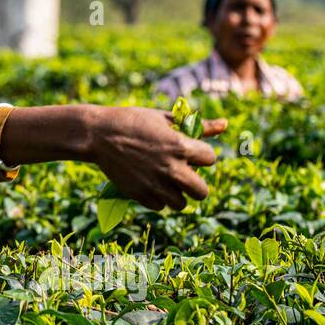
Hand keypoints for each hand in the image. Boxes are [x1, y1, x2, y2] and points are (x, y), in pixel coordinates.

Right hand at [87, 106, 227, 211]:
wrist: (97, 134)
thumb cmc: (132, 121)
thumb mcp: (164, 119)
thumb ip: (198, 126)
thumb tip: (226, 125)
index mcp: (179, 146)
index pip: (210, 159)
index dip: (202, 155)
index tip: (190, 151)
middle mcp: (170, 168)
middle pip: (201, 192)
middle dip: (196, 184)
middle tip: (184, 175)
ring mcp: (154, 183)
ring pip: (181, 203)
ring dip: (177, 193)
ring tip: (166, 181)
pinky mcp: (139, 194)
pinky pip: (160, 206)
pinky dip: (158, 198)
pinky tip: (150, 184)